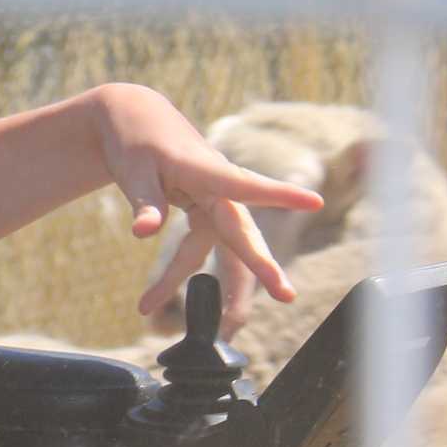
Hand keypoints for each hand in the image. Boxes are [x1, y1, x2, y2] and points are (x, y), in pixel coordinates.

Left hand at [87, 85, 324, 322]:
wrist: (132, 120)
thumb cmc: (136, 141)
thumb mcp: (133, 169)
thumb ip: (145, 202)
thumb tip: (144, 234)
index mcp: (207, 170)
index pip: (247, 185)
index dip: (280, 195)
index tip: (314, 201)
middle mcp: (217, 189)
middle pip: (242, 233)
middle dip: (262, 266)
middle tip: (286, 295)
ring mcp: (211, 202)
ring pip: (222, 250)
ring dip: (218, 287)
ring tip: (229, 326)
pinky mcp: (201, 212)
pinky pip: (197, 249)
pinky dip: (179, 274)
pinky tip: (156, 300)